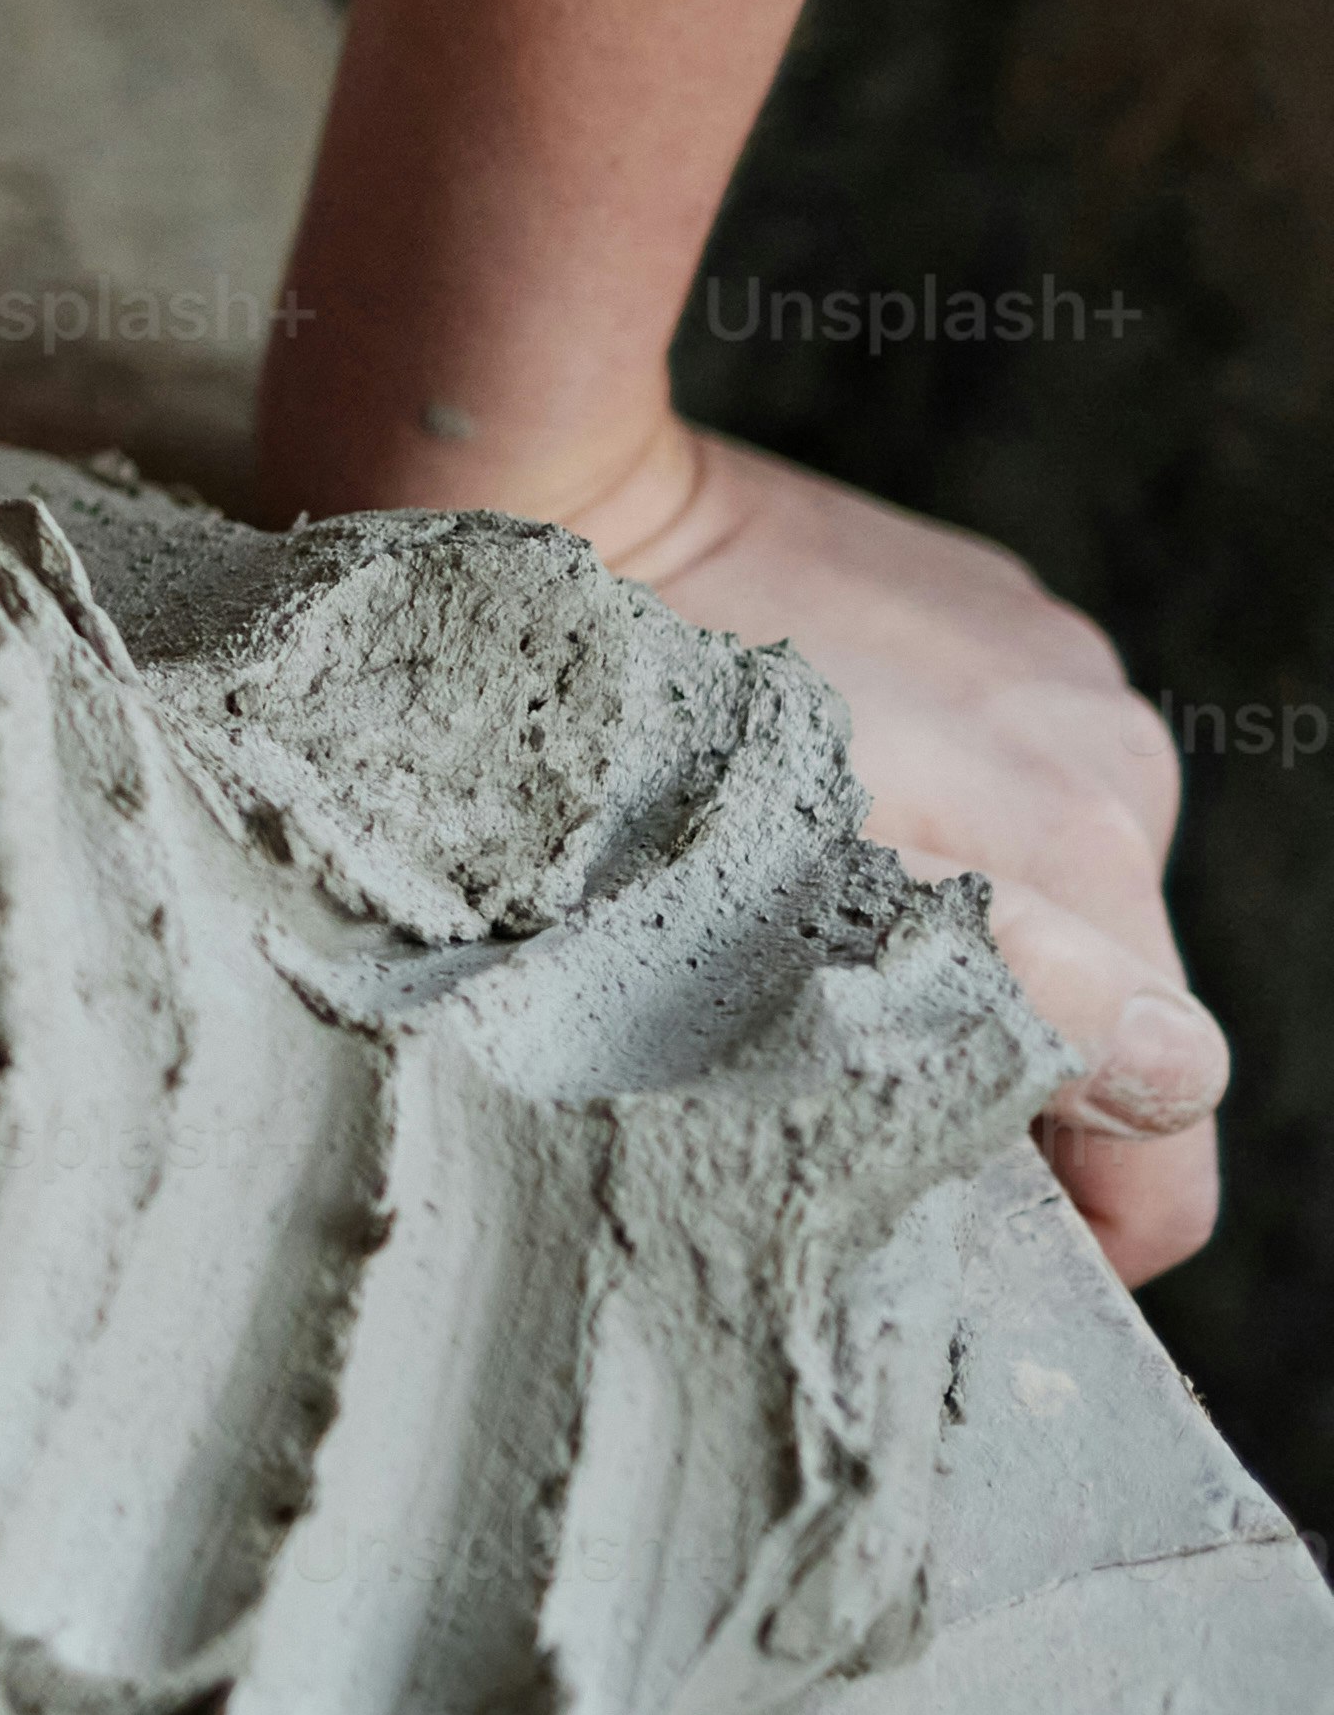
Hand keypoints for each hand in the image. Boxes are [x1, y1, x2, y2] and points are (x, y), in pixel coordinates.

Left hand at [564, 413, 1224, 1280]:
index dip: (1088, 1205)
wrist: (538, 487)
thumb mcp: (765, 902)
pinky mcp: (999, 613)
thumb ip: (994, 997)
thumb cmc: (604, 732)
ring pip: (1053, 880)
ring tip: (782, 903)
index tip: (974, 1227)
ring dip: (955, 922)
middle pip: (1115, 993)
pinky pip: (998, 765)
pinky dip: (924, 808)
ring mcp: (1058, 672)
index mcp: (1076, 849)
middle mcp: (1105, 759)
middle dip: (998, 1051)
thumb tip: (1175, 1073)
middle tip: (822, 1058)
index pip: (1169, 1105)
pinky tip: (790, 796)